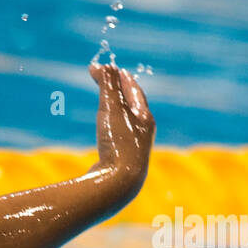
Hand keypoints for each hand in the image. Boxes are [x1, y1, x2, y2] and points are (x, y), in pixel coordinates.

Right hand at [88, 62, 154, 199]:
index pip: (135, 93)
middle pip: (135, 109)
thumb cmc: (118, 143)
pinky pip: (119, 142)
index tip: (116, 70)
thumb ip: (107, 86)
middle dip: (124, 95)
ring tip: (111, 109)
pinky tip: (106, 138)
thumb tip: (102, 65)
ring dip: (119, 115)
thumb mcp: (111, 109)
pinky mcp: (122, 165)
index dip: (125, 80)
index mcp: (145, 119)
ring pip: (128, 127)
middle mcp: (143, 134)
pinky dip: (113, 132)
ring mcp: (133, 151)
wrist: (119, 183)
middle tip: (116, 84)